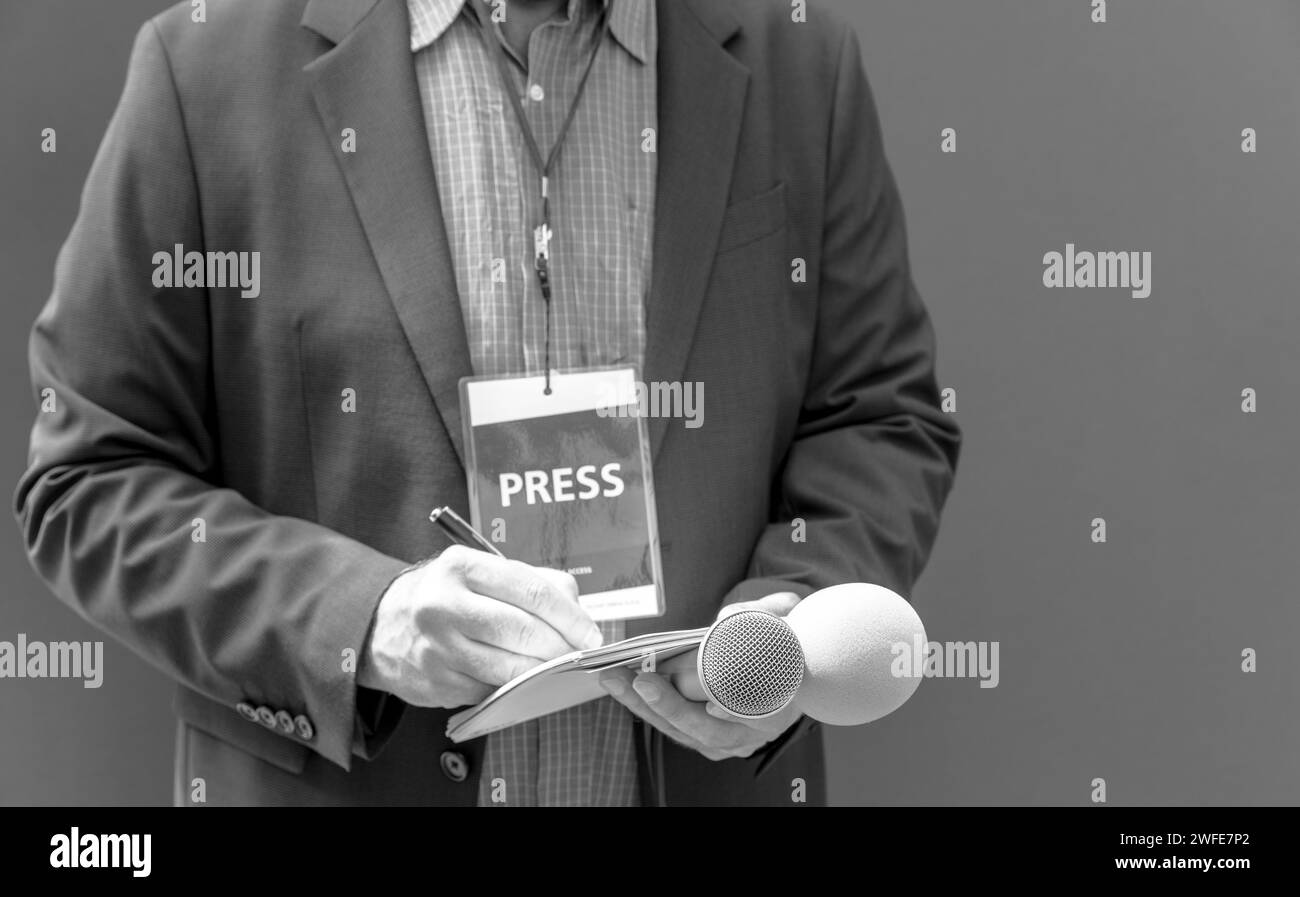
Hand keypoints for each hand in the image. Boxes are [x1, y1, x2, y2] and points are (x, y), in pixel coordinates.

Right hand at [359, 545, 602, 707]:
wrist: (382, 624)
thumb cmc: (447, 595)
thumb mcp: (481, 572)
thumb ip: (532, 583)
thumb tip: (577, 611)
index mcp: (462, 567)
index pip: (532, 592)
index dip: (570, 617)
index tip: (590, 633)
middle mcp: (444, 605)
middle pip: (523, 632)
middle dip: (562, 648)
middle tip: (580, 655)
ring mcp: (437, 648)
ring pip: (510, 668)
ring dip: (543, 672)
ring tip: (558, 668)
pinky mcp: (435, 683)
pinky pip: (490, 690)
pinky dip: (514, 688)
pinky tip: (523, 680)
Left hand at [598, 592, 802, 760]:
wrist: (790, 664)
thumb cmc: (783, 642)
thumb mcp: (785, 620)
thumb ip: (765, 615)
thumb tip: (728, 618)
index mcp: (778, 708)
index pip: (750, 715)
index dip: (727, 712)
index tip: (709, 707)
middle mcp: (750, 733)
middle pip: (703, 729)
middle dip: (667, 705)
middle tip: (637, 680)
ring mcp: (725, 741)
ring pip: (680, 732)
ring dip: (643, 705)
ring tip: (614, 678)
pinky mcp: (704, 739)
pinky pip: (671, 727)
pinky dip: (647, 707)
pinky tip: (624, 686)